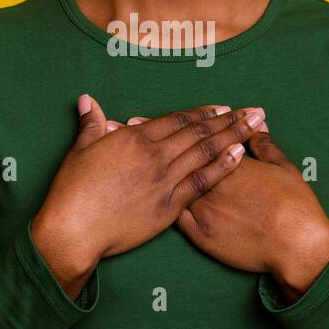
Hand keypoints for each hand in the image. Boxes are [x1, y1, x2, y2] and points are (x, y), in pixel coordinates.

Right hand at [31, 94, 263, 291]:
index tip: (222, 107)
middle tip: (253, 112)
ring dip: (232, 137)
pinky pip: (202, 182)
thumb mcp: (80, 150)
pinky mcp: (169, 206)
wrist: (75, 229)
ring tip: (254, 126)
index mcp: (135, 139)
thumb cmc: (73, 191)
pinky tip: (239, 156)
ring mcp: (165, 180)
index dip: (202, 112)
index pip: (177, 120)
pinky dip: (222, 167)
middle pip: (199, 132)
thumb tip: (88, 100)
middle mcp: (155, 155)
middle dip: (229, 120)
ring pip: (205, 153)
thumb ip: (92, 124)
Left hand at [131, 110, 328, 303]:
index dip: (162, 130)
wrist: (296, 245)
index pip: (190, 139)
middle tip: (119, 128)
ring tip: (119, 158)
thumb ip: (264, 145)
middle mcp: (209, 181)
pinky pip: (171, 216)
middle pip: (171, 158)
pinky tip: (131, 194)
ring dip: (141, 168)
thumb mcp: (283, 167)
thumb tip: (256, 124)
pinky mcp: (201, 233)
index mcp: (225, 161)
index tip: (141, 118)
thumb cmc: (295, 205)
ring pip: (165, 184)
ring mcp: (203, 208)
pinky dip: (149, 202)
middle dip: (143, 141)